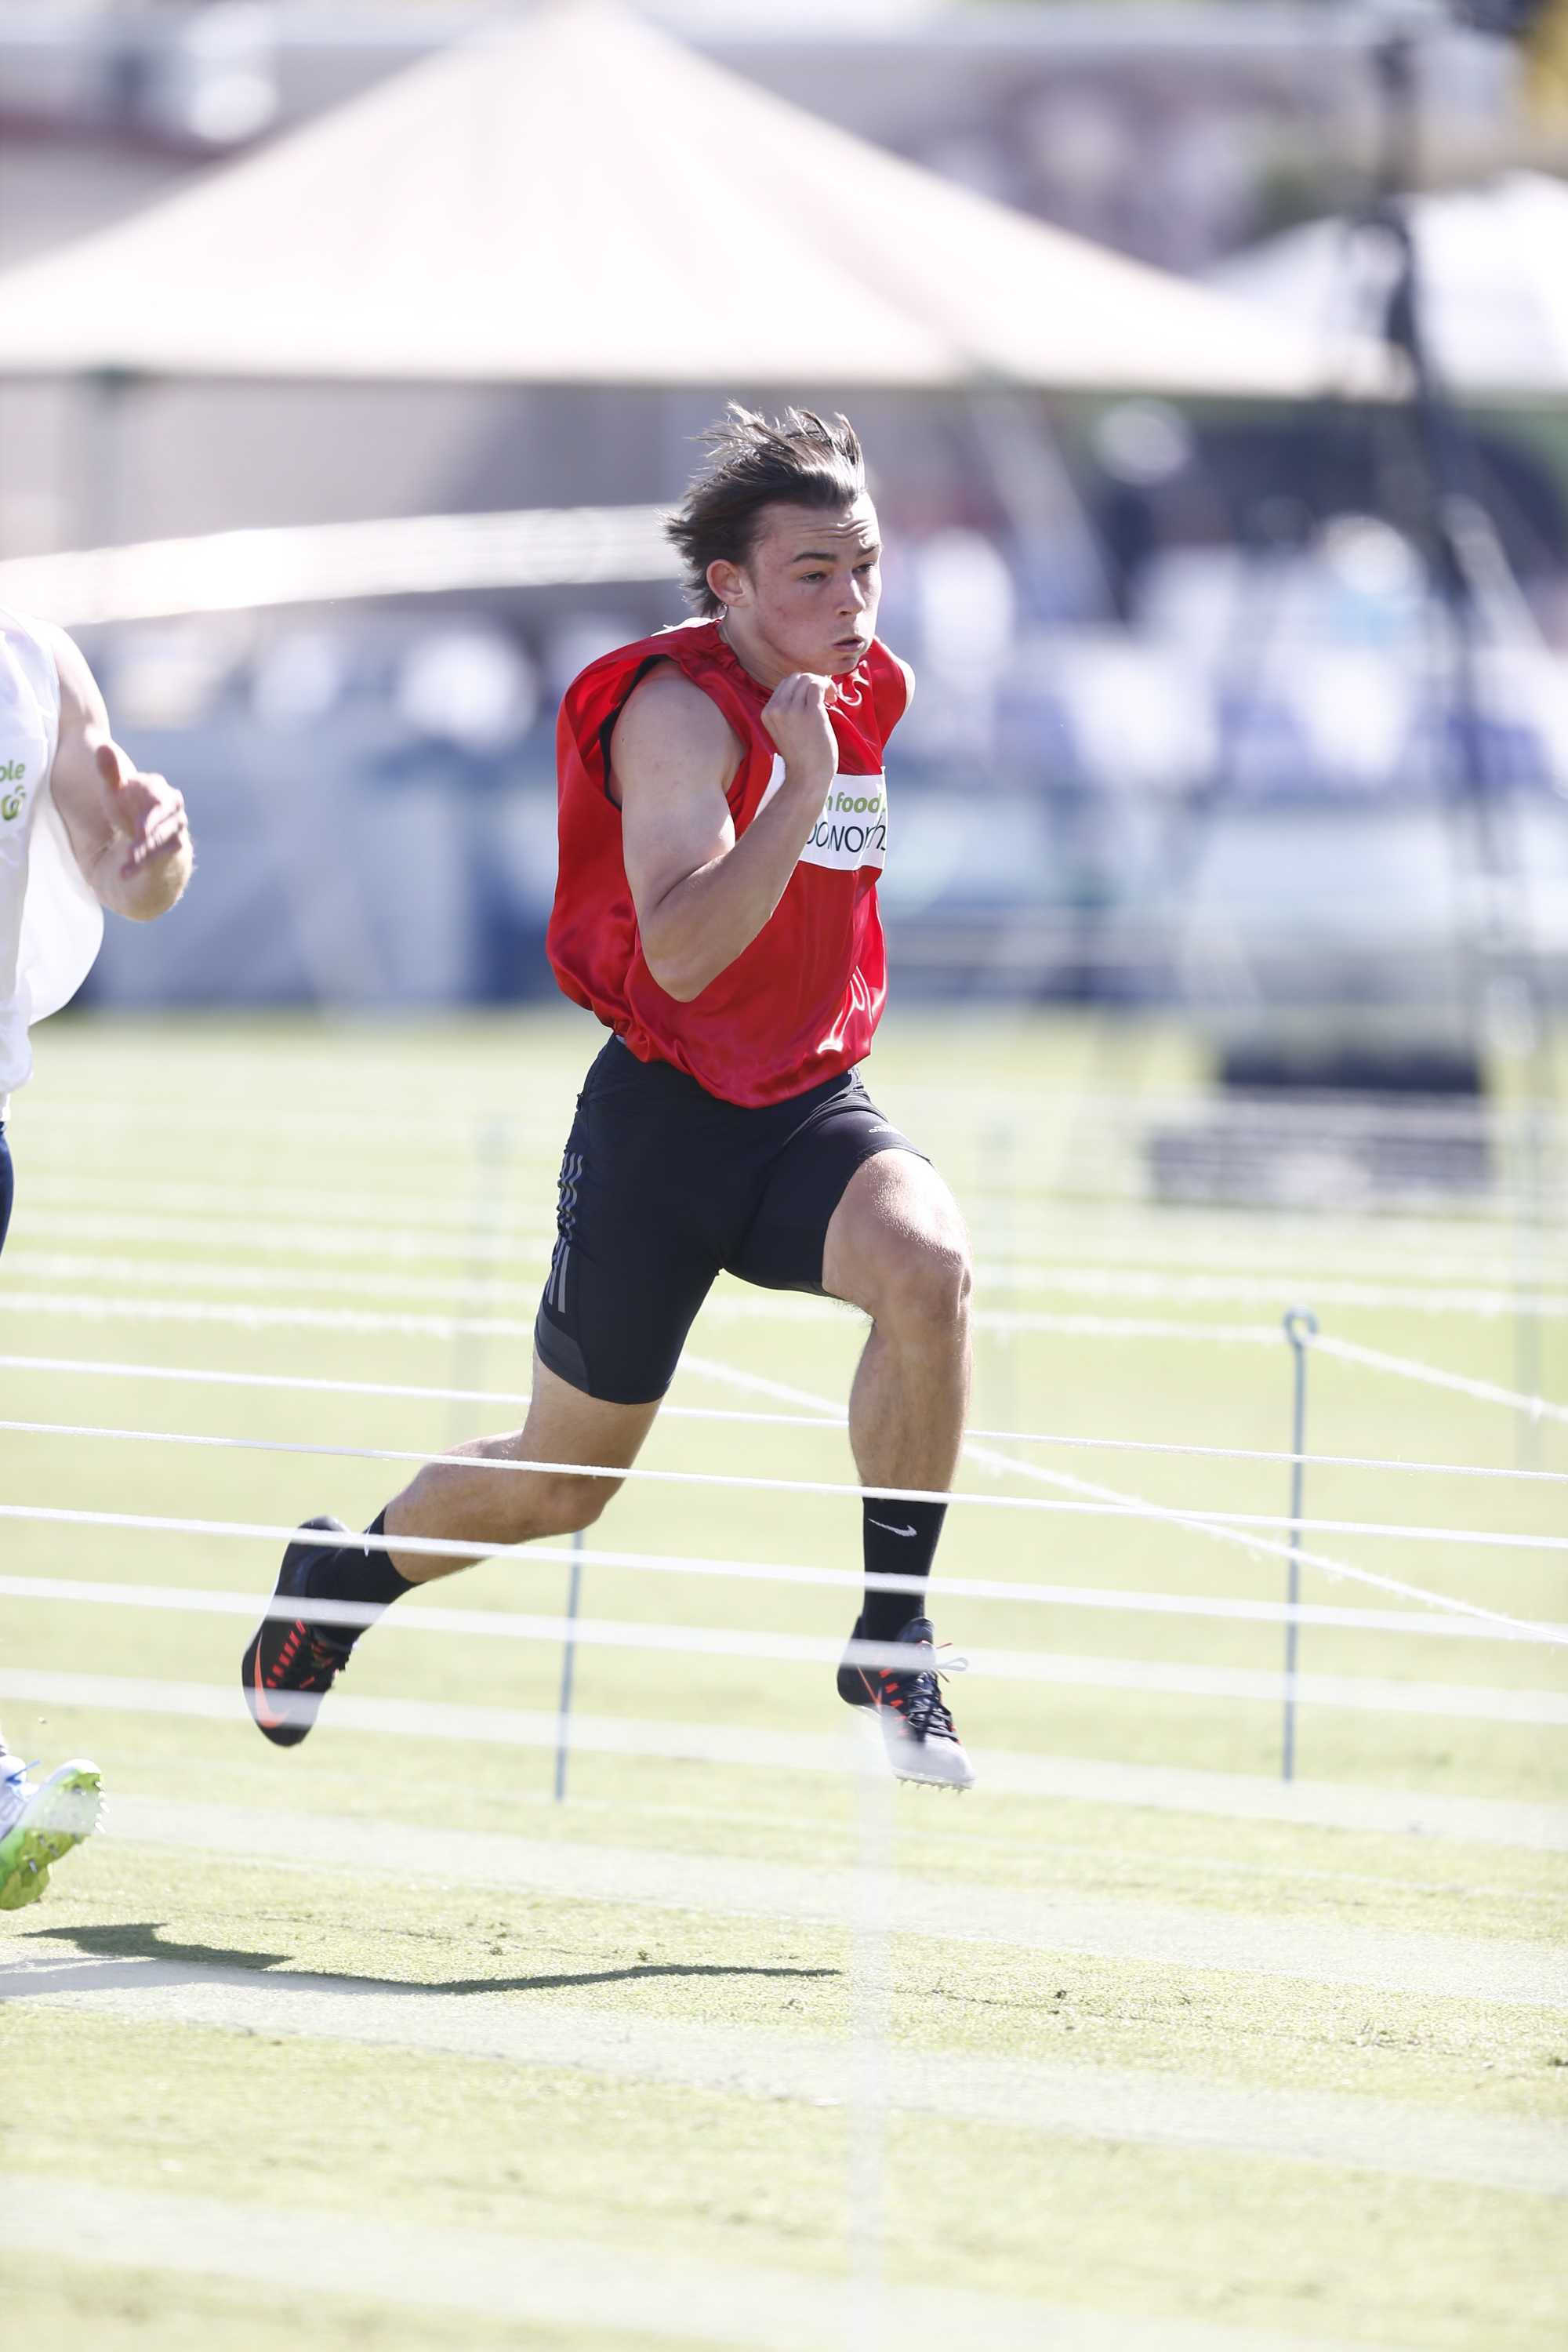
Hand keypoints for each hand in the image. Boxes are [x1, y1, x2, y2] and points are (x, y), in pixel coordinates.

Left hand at [95, 741, 187, 879]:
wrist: (138, 837)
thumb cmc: (126, 808)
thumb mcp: (114, 790)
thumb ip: (110, 771)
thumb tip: (103, 747)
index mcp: (159, 791)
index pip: (157, 794)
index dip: (147, 807)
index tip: (134, 821)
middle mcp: (173, 811)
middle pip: (166, 820)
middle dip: (150, 830)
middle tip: (135, 840)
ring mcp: (175, 833)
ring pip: (165, 841)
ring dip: (146, 851)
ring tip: (128, 859)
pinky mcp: (171, 854)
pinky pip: (160, 861)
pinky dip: (142, 867)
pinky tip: (124, 873)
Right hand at [760, 672, 837, 793]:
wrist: (807, 778)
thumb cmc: (801, 756)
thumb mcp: (784, 729)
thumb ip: (787, 710)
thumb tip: (806, 686)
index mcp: (767, 712)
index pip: (785, 685)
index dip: (802, 686)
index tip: (813, 697)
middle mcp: (777, 708)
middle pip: (795, 677)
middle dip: (811, 681)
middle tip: (824, 696)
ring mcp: (793, 710)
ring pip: (807, 678)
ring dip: (822, 684)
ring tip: (829, 698)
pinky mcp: (811, 712)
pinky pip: (818, 685)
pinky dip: (827, 686)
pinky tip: (833, 698)